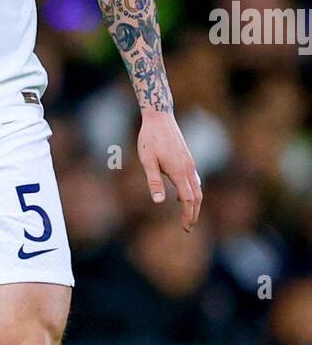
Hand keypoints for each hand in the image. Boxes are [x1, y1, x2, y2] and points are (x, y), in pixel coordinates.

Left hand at [137, 107, 201, 230]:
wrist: (160, 117)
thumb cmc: (150, 138)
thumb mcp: (147, 161)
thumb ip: (154, 181)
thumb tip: (159, 202)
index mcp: (179, 171)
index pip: (189, 200)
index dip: (188, 215)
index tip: (186, 227)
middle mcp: (188, 168)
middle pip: (197, 196)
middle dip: (194, 213)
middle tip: (188, 227)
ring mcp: (189, 163)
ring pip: (197, 188)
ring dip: (195, 203)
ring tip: (188, 215)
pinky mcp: (188, 158)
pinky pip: (194, 180)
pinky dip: (192, 192)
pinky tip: (183, 196)